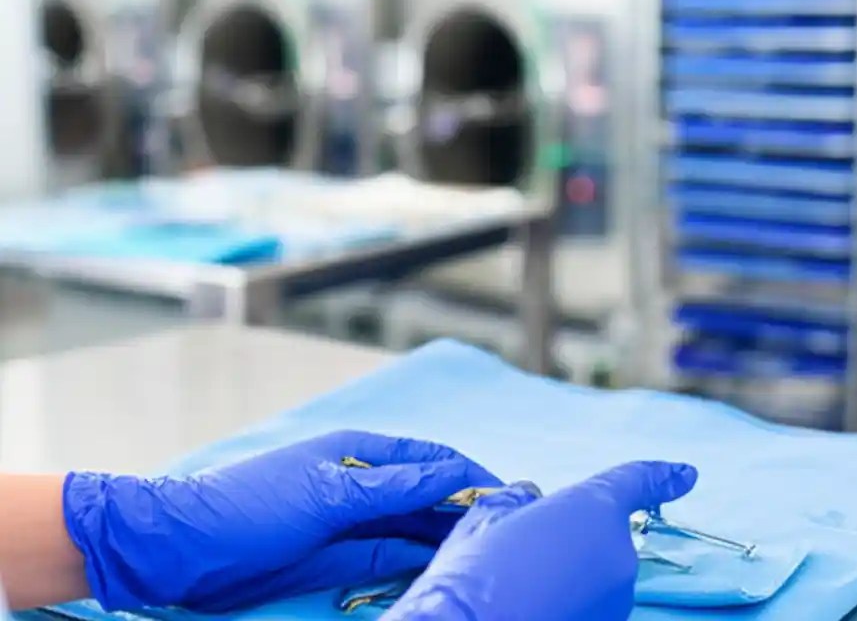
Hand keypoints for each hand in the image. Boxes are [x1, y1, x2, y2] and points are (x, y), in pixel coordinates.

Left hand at [62, 431, 500, 611]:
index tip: (509, 495)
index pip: (431, 458)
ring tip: (485, 550)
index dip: (471, 474)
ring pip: (413, 529)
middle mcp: (362, 484)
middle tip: (509, 529)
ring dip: (446, 537)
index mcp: (360, 452)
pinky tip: (442, 567)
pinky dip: (417, 562)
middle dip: (466, 509)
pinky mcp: (339, 558)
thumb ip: (395, 487)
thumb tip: (453, 476)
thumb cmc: (251, 506)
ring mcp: (351, 522)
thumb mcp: (329, 492)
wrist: (185, 553)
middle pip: (428, 494)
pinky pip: (390, 558)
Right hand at [383, 461, 697, 620]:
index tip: (687, 475)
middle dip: (569, 544)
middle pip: (601, 540)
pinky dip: (565, 609)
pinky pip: (588, 610)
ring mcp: (616, 604)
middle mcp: (619, 557)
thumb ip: (520, 503)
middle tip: (517, 561)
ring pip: (595, 581)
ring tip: (517, 595)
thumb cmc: (472, 578)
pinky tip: (529, 612)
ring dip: (566, 583)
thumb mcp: (486, 521)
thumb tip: (530, 503)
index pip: (634, 483)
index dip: (660, 475)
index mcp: (594, 511)